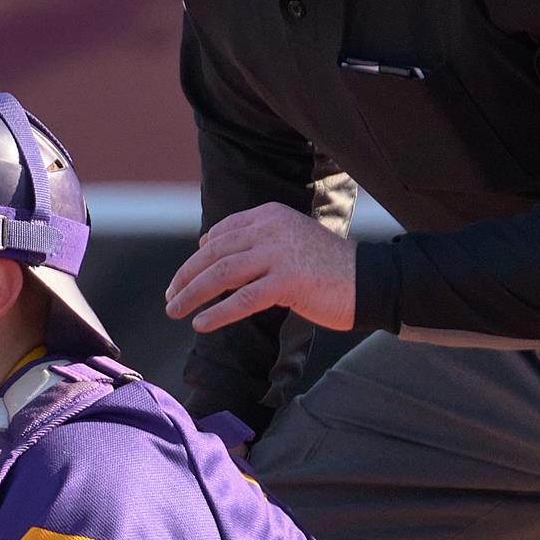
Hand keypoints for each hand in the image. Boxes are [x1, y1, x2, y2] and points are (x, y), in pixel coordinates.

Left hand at [164, 203, 356, 332]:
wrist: (369, 281)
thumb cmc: (328, 269)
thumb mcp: (290, 243)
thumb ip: (257, 244)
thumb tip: (211, 251)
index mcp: (271, 215)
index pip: (222, 233)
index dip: (197, 256)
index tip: (182, 278)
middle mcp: (272, 228)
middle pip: (215, 253)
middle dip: (186, 277)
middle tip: (170, 298)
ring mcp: (280, 253)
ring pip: (222, 274)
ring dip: (192, 295)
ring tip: (175, 311)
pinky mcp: (288, 281)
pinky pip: (242, 299)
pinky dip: (217, 313)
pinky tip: (201, 324)